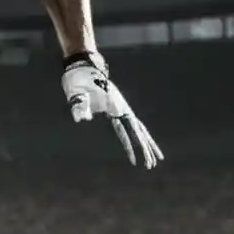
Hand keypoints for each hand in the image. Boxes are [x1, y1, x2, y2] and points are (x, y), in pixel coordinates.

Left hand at [61, 52, 163, 168]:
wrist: (84, 67)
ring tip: (156, 159)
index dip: (132, 146)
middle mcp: (123, 108)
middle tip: (152, 166)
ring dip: (147, 144)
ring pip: (139, 129)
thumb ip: (80, 107)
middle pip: (139, 132)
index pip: (128, 131)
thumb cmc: (79, 82)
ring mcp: (122, 108)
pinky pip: (131, 125)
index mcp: (115, 107)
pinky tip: (142, 143)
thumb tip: (82, 119)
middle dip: (146, 149)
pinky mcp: (118, 108)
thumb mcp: (77, 94)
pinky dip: (138, 135)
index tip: (136, 161)